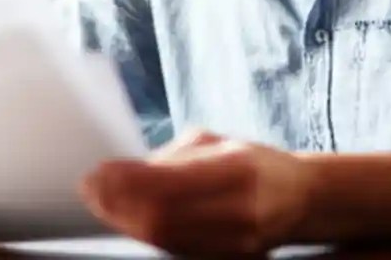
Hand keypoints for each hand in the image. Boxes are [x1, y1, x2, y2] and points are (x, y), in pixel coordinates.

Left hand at [79, 129, 315, 255]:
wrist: (300, 198)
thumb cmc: (254, 163)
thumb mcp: (217, 143)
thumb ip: (173, 157)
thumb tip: (126, 170)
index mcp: (237, 168)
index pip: (168, 182)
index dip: (126, 181)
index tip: (98, 172)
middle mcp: (239, 209)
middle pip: (162, 218)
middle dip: (117, 203)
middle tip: (90, 189)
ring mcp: (236, 241)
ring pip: (166, 239)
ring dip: (125, 221)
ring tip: (102, 203)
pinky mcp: (229, 259)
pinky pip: (177, 250)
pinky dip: (146, 235)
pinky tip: (129, 220)